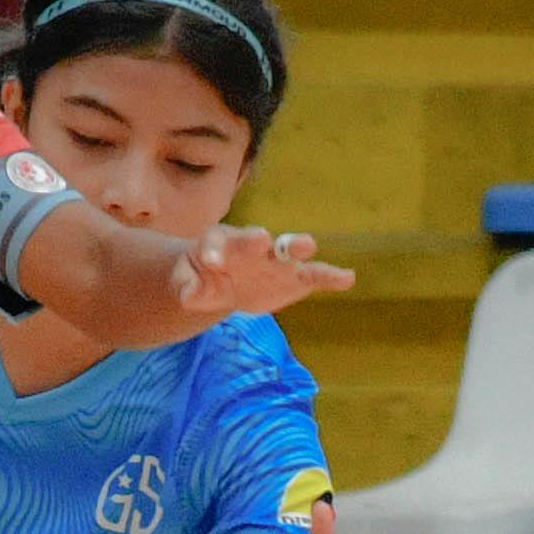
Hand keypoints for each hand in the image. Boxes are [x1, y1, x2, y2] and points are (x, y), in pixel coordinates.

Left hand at [173, 225, 353, 321]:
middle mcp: (252, 244)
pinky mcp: (295, 278)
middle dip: (257, 239)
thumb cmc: (202, 276)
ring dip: (297, 246)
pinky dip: (330, 276)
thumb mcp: (187, 282)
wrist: (225, 280)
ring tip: (307, 246)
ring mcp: (276, 260)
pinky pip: (314, 275)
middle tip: (260, 238)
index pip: (215, 241)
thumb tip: (191, 295)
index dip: (212, 251)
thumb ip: (189, 287)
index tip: (210, 262)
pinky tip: (346, 278)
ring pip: (289, 250)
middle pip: (255, 238)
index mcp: (221, 242)